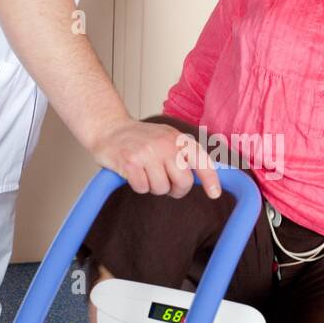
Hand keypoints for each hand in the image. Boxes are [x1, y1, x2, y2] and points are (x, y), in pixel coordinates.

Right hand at [88, 118, 221, 199]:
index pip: (201, 160)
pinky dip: (138, 186)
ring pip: (161, 188)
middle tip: (166, 184)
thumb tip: (202, 178)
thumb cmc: (140, 139)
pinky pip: (142, 188)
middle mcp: (165, 143)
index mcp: (177, 138)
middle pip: (183, 182)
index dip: (210, 179)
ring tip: (145, 173)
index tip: (214, 193)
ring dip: (153, 187)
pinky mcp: (130, 162)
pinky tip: (133, 173)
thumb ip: (184, 155)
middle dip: (176, 190)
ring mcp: (147, 152)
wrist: (109, 129)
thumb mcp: (166, 138)